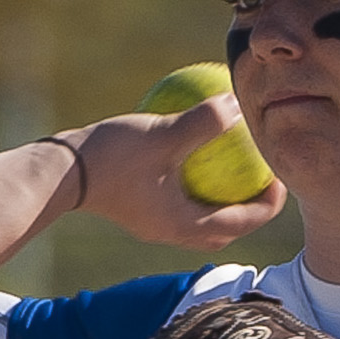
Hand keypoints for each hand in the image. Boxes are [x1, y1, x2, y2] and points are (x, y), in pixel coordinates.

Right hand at [74, 93, 286, 249]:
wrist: (58, 174)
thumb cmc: (111, 156)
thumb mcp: (163, 135)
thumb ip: (204, 123)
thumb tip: (239, 105)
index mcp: (186, 226)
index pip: (244, 221)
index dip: (271, 202)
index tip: (281, 176)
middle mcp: (173, 233)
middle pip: (228, 226)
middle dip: (252, 206)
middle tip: (266, 175)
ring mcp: (155, 223)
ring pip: (203, 217)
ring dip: (224, 197)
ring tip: (238, 164)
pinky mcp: (141, 209)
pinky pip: (181, 201)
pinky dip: (196, 183)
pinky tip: (195, 147)